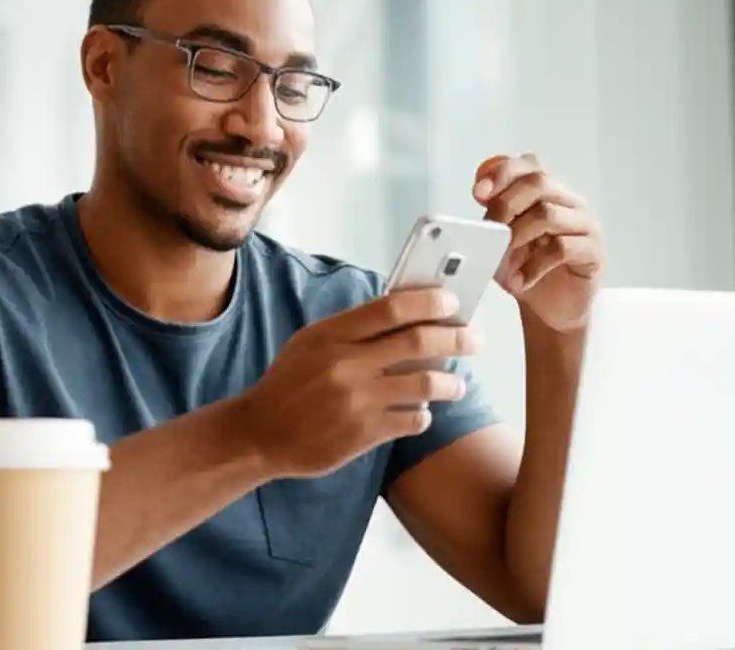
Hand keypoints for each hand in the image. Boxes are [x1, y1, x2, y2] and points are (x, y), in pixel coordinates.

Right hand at [235, 288, 479, 478]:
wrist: (259, 434)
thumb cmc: (290, 383)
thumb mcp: (311, 343)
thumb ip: (354, 329)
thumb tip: (409, 314)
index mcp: (333, 334)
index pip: (393, 307)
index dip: (430, 300)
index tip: (453, 300)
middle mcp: (347, 364)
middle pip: (419, 341)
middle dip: (457, 336)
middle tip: (475, 339)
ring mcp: (357, 400)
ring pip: (425, 383)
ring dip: (451, 382)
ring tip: (457, 384)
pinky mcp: (364, 433)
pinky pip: (413, 419)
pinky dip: (423, 415)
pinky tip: (421, 413)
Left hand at [473, 153, 604, 332]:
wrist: (552, 310)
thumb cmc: (528, 271)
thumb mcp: (503, 242)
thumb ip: (495, 219)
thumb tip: (479, 198)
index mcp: (549, 193)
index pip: (529, 165)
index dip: (503, 173)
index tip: (479, 193)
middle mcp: (570, 202)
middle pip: (539, 183)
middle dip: (506, 204)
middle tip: (490, 231)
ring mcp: (586, 225)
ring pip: (548, 214)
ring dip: (518, 238)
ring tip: (504, 264)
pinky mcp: (593, 252)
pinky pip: (562, 248)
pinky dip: (533, 266)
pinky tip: (519, 282)